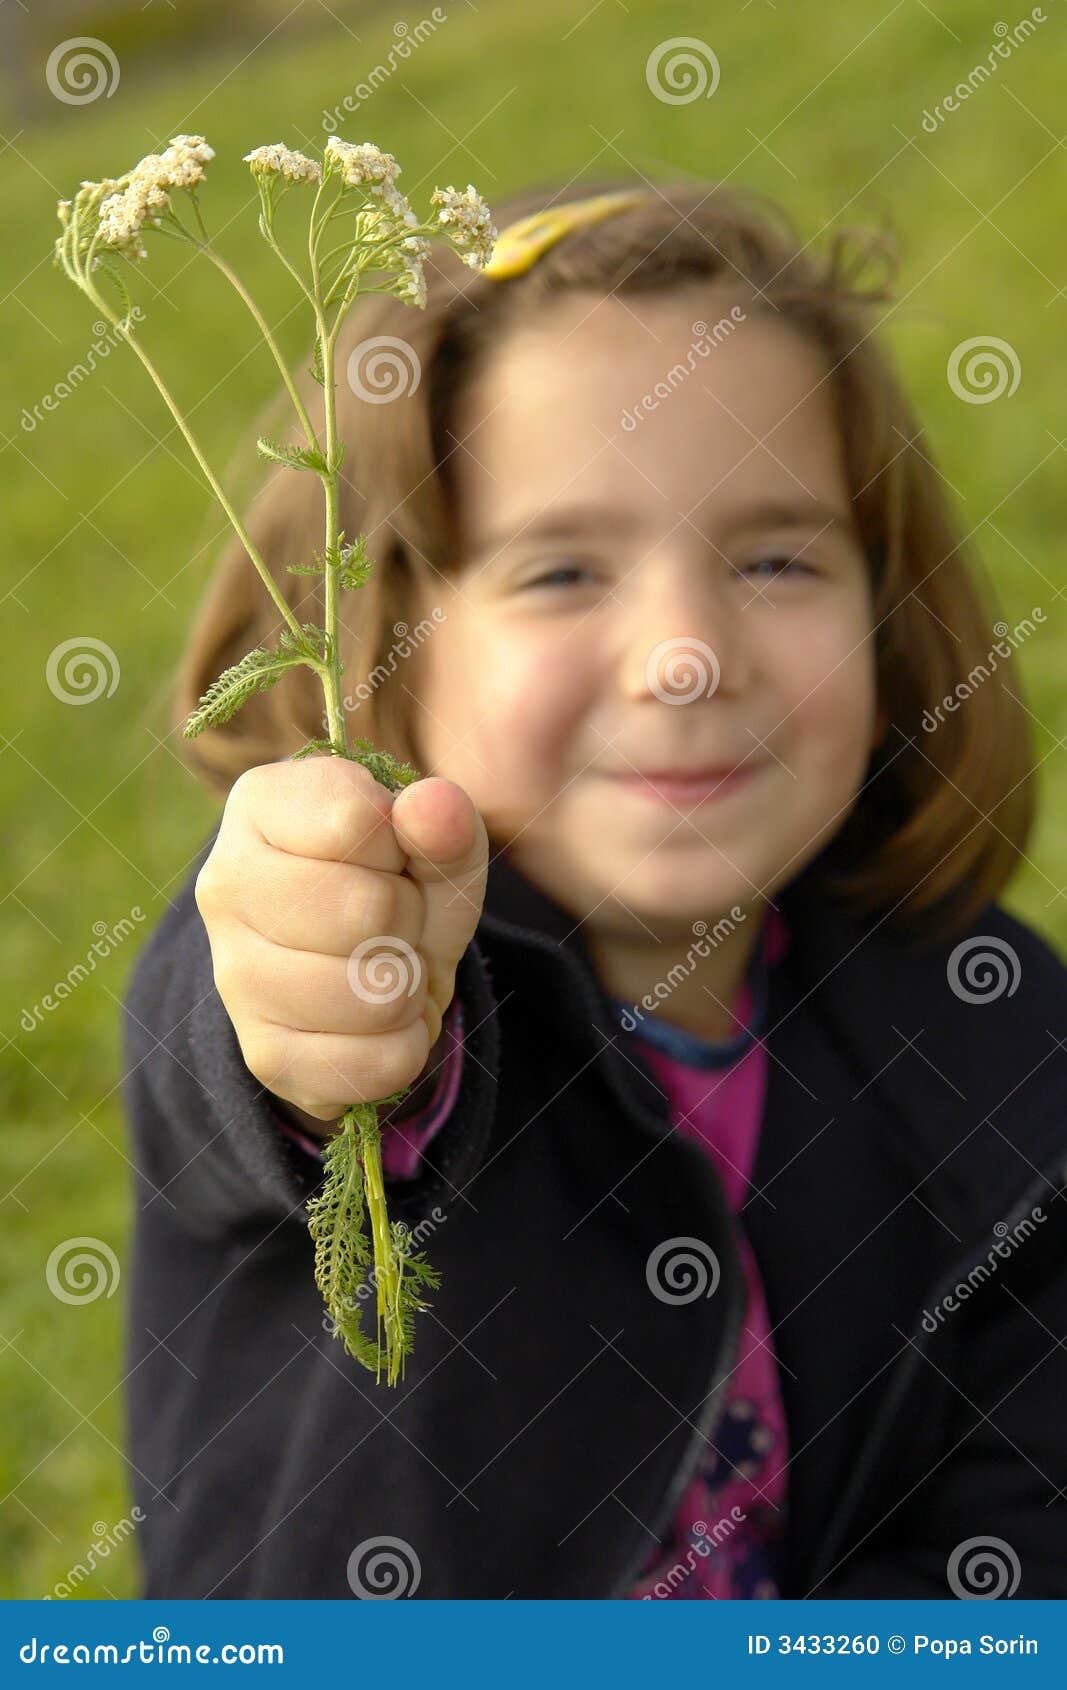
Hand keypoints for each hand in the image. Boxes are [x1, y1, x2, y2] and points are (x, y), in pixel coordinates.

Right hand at [194, 755, 487, 1124]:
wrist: (368, 970)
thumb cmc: (399, 883)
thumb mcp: (436, 845)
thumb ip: (444, 822)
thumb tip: (432, 806)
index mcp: (260, 804)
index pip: (356, 821)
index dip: (401, 845)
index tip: (387, 854)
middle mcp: (225, 884)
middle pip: (366, 910)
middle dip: (410, 920)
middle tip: (392, 921)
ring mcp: (234, 975)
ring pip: (372, 996)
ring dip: (408, 986)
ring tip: (384, 967)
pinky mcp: (262, 1054)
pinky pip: (371, 1065)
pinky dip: (402, 1047)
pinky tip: (376, 1022)